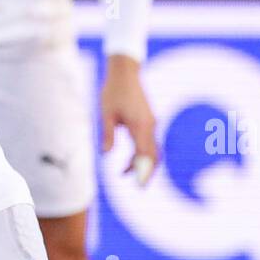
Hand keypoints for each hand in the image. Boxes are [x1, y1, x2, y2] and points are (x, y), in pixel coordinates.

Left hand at [100, 54, 156, 183]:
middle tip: (138, 187)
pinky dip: (142, 153)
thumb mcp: (105, 113)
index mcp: (139, 125)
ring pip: (152, 149)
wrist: (125, 72)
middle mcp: (149, 125)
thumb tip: (105, 154)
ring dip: (142, 163)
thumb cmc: (113, 91)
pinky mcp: (148, 120)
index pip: (145, 154)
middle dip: (146, 172)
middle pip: (153, 155)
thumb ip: (107, 134)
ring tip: (124, 174)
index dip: (143, 171)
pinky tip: (128, 159)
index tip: (139, 185)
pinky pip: (148, 142)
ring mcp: (150, 122)